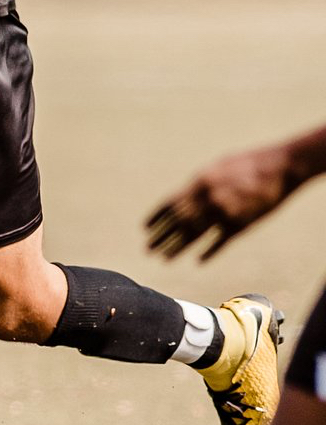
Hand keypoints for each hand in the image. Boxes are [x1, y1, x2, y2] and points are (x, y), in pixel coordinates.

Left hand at [147, 142, 301, 260]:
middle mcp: (207, 199)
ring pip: (194, 235)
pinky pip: (220, 242)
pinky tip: (198, 261)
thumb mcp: (216, 168)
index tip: (144, 229)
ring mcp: (224, 213)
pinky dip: (209, 252)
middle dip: (160, 237)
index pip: (170, 203)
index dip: (156, 217)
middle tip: (147, 250)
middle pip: (177, 223)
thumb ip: (199, 184)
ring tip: (164, 258)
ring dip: (177, 248)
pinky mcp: (241, 224)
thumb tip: (183, 198)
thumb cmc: (248, 163)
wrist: (281, 166)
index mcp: (199, 183)